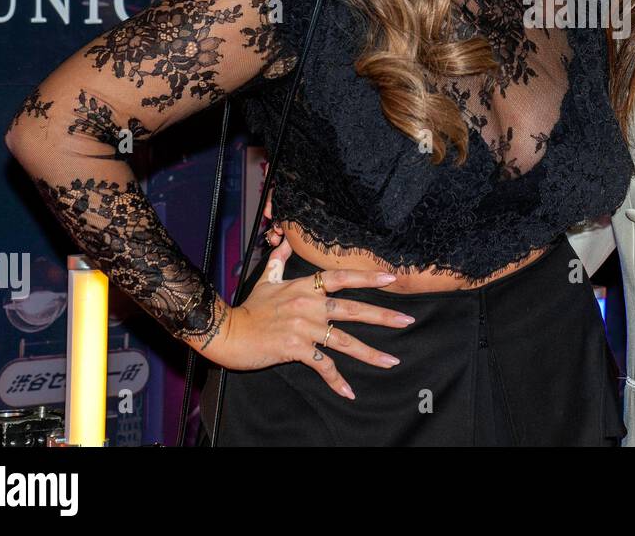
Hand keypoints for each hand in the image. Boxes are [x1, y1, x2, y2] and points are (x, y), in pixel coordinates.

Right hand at [202, 239, 415, 399]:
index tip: (392, 277)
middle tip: (407, 320)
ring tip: (392, 361)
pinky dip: (336, 380)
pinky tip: (350, 392)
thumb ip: (278, 261)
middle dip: (383, 316)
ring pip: (345, 341)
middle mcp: (309, 305)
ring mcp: (304, 328)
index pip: (343, 277)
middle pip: (354, 309)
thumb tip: (285, 241)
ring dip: (371, 353)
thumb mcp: (265, 279)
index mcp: (305, 287)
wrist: (227, 331)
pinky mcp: (295, 349)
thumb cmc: (248, 308)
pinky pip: (322, 366)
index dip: (368, 276)